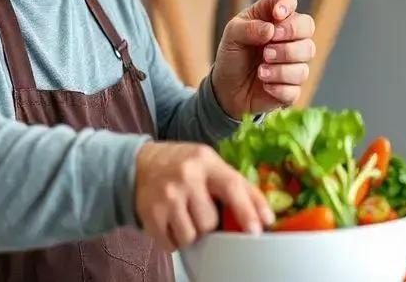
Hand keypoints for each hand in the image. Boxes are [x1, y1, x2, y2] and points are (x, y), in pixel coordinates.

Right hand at [134, 141, 273, 249]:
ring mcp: (167, 196)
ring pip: (191, 236)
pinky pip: (171, 244)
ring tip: (184, 215)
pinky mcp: (150, 213)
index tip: (258, 230)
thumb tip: (266, 216)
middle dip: (208, 223)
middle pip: (210, 222)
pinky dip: (173, 240)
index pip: (232, 186)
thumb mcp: (210, 163)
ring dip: (191, 233)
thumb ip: (236, 184)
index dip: (248, 210)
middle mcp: (186, 176)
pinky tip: (170, 222)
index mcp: (206, 161)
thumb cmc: (184, 165)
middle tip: (198, 209)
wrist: (140, 163)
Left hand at [211, 0, 315, 117]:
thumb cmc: (232, 56)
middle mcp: (289, 36)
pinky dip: (278, 87)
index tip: (276, 15)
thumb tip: (270, 30)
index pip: (288, 0)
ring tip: (260, 71)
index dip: (286, 4)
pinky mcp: (293, 86)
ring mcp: (295, 61)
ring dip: (282, 66)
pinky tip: (265, 85)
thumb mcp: (231, 37)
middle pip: (307, 25)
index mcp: (273, 18)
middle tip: (266, 51)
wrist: (226, 89)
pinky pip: (297, 86)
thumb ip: (248, 28)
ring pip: (306, 57)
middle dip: (288, 37)